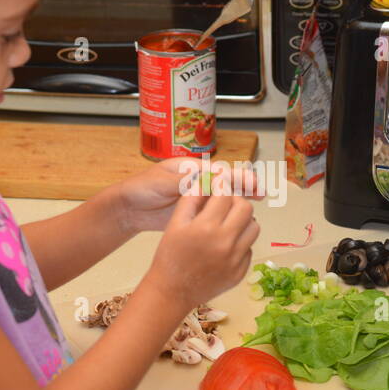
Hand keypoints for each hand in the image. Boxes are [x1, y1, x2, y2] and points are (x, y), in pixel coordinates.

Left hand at [114, 157, 261, 233]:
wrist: (127, 209)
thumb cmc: (141, 189)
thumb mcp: (162, 182)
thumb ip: (185, 180)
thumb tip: (208, 176)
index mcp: (191, 169)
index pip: (219, 171)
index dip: (236, 177)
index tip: (249, 182)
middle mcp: (198, 182)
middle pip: (226, 182)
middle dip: (244, 185)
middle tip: (261, 192)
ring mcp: (197, 199)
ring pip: (224, 197)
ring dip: (240, 199)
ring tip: (258, 203)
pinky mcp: (195, 214)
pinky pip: (215, 212)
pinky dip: (228, 214)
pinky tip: (239, 220)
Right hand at [142, 190, 259, 307]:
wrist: (171, 292)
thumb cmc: (170, 256)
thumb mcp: (175, 223)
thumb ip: (192, 199)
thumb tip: (208, 180)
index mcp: (206, 227)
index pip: (225, 194)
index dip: (222, 186)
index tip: (219, 185)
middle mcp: (225, 242)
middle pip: (246, 208)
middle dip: (236, 201)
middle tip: (225, 204)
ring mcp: (235, 259)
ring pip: (254, 227)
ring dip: (243, 221)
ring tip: (228, 223)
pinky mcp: (240, 272)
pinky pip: (249, 248)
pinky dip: (241, 242)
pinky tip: (225, 245)